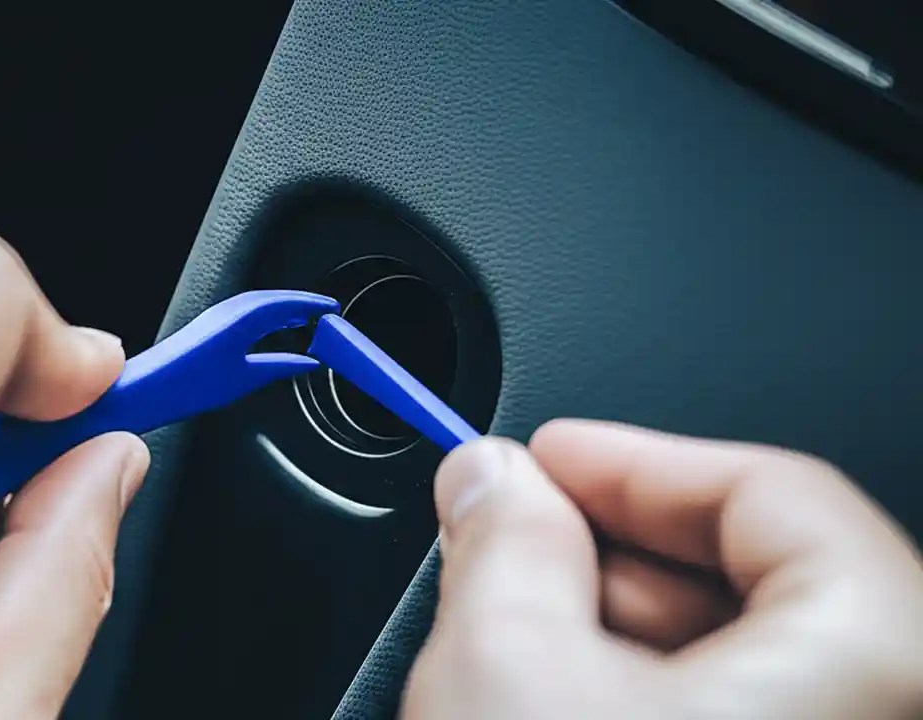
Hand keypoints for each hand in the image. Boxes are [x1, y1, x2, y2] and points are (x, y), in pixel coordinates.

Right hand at [403, 420, 922, 718]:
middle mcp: (893, 716)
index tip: (549, 457)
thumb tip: (492, 482)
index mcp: (882, 665)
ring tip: (520, 635)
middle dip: (615, 548)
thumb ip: (502, 540)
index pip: (773, 494)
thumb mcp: (505, 669)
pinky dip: (655, 701)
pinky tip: (565, 706)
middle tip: (514, 537)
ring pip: (753, 666)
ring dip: (625, 631)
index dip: (632, 462)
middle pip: (766, 580)